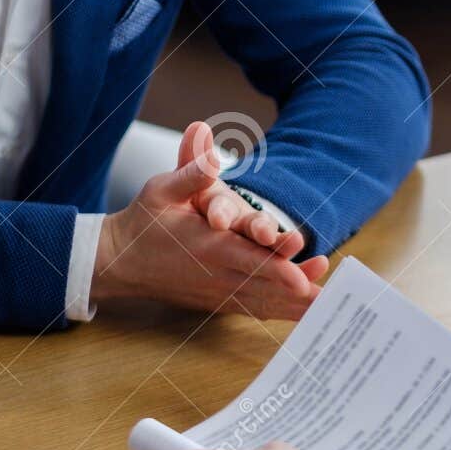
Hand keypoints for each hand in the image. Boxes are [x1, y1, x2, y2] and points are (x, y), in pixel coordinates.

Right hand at [91, 126, 328, 319]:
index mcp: (206, 246)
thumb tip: (203, 137)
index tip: (301, 279)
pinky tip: (306, 312)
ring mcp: (219, 292)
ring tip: (327, 305)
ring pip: (264, 302)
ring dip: (295, 305)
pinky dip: (281, 312)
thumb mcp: (161, 190)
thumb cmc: (144, 222)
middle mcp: (217, 274)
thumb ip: (188, 170)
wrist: (121, 262)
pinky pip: (255, 309)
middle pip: (264, 286)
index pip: (246, 260)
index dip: (275, 270)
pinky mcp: (220, 300)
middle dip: (298, 291)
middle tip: (329, 295)